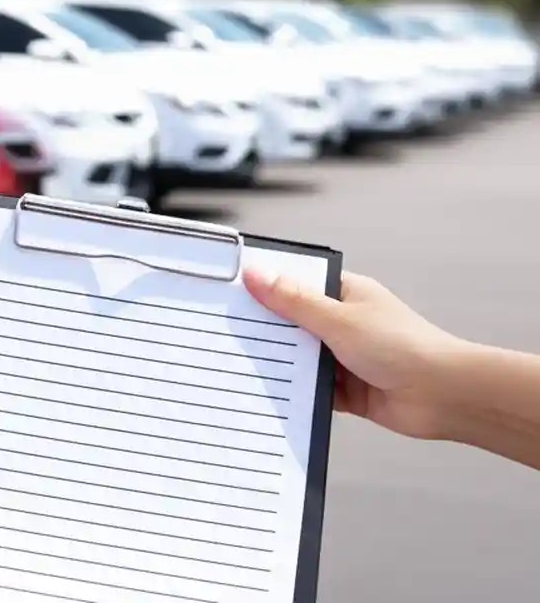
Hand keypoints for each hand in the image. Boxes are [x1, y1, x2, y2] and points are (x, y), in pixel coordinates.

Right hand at [244, 268, 465, 439]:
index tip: (231, 291)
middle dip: (267, 330)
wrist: (445, 396)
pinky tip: (268, 394)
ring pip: (300, 358)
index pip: (297, 283)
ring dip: (281, 364)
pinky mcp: (347, 389)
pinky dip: (295, 392)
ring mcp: (345, 357)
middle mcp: (344, 322)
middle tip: (226, 331)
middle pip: (294, 323)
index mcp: (346, 294)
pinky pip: (311, 388)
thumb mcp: (338, 318)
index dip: (266, 286)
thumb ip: (292, 300)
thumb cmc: (402, 346)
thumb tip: (255, 274)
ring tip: (239, 364)